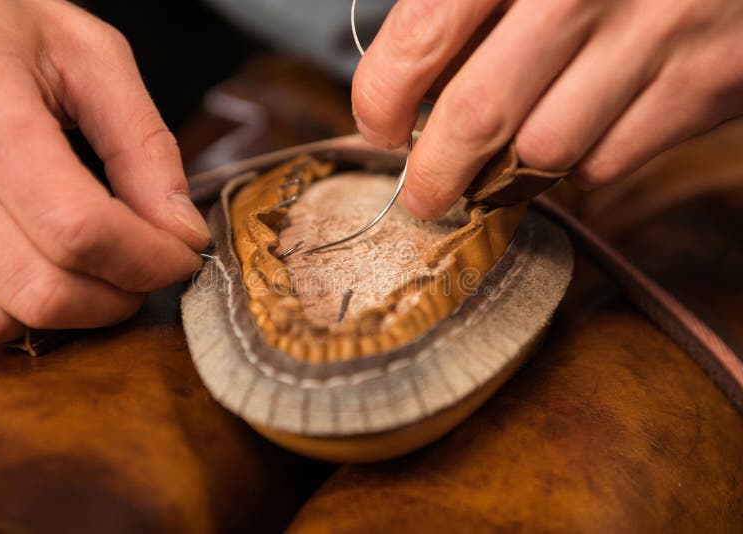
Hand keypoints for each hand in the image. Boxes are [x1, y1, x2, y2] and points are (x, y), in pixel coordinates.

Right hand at [0, 0, 209, 344]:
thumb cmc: (4, 31)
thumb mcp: (90, 59)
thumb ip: (144, 146)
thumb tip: (181, 234)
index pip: (78, 227)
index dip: (148, 259)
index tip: (183, 255)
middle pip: (42, 288)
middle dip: (119, 294)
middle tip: (149, 266)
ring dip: (69, 313)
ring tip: (97, 267)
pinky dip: (17, 310)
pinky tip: (42, 265)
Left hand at [352, 0, 742, 217]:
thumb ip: (465, 4)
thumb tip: (405, 80)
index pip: (422, 34)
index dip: (383, 96)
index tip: (381, 126)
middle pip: (477, 114)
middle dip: (434, 173)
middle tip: (423, 194)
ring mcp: (655, 34)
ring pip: (542, 151)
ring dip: (509, 168)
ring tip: (500, 158)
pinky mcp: (704, 84)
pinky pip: (607, 162)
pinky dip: (578, 164)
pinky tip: (577, 132)